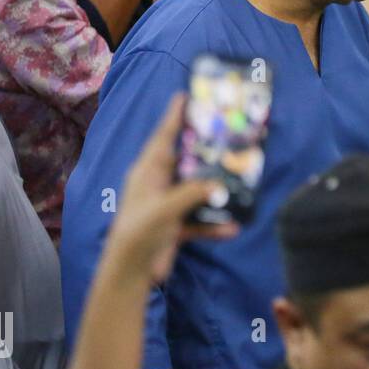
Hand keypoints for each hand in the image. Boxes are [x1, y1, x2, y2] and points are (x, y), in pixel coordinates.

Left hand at [99, 94, 238, 285]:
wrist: (130, 273)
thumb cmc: (138, 234)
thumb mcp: (163, 210)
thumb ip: (191, 193)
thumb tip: (218, 184)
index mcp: (147, 173)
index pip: (162, 138)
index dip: (173, 117)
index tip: (185, 95)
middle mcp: (158, 184)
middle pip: (184, 160)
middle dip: (203, 149)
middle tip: (224, 131)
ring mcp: (168, 205)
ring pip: (196, 189)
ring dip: (215, 187)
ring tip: (238, 174)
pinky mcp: (176, 227)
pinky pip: (201, 220)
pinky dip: (216, 224)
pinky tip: (233, 227)